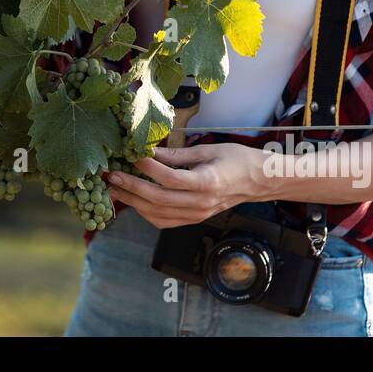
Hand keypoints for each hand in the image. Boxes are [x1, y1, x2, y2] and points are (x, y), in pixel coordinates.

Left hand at [106, 143, 271, 227]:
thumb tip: (149, 149)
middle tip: (112, 176)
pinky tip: (134, 200)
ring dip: (133, 203)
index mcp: (207, 182)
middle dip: (131, 188)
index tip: (130, 155)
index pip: (170, 178)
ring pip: (158, 215)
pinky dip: (146, 213)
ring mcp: (197, 215)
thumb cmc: (237, 160)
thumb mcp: (208, 150)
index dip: (147, 167)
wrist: (260, 182)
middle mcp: (201, 203)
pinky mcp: (194, 220)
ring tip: (116, 189)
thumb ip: (177, 153)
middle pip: (158, 199)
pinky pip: (165, 221)